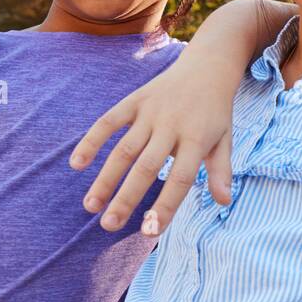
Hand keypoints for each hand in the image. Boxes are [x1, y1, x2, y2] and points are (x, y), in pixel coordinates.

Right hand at [70, 57, 235, 234]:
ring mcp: (150, 113)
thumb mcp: (225, 140)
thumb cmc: (215, 113)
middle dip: (127, 198)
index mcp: (197, 139)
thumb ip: (221, 170)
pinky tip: (76, 164)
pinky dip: (91, 140)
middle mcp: (171, 126)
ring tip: (90, 206)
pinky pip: (109, 121)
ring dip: (105, 178)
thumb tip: (223, 202)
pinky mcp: (134, 100)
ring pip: (124, 149)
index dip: (165, 205)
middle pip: (146, 167)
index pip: (181, 179)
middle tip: (109, 226)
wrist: (207, 69)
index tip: (150, 231)